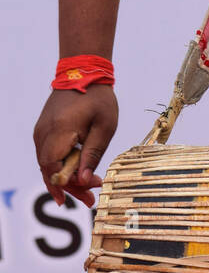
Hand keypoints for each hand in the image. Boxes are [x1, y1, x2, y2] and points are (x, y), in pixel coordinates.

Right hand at [33, 84, 117, 208]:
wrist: (83, 73)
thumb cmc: (98, 98)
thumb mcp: (104, 127)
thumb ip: (92, 154)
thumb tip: (83, 180)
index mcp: (60, 130)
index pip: (54, 167)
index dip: (68, 184)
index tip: (89, 191)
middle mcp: (44, 132)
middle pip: (49, 170)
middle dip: (68, 187)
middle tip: (89, 199)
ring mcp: (40, 131)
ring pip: (46, 164)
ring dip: (64, 179)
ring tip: (86, 191)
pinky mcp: (43, 130)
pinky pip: (47, 155)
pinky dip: (60, 167)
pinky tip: (75, 175)